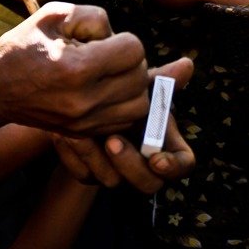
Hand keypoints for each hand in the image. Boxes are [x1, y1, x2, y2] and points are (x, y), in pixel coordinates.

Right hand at [0, 2, 150, 135]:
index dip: (124, 39)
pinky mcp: (84, 133)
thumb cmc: (23, 47)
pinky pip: (125, 121)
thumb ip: (93, 17)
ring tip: (112, 74)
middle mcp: (85, 100)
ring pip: (140, 104)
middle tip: (110, 55)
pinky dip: (124, 105)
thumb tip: (117, 36)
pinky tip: (106, 91)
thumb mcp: (53, 15)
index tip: (106, 40)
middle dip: (131, 61)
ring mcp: (85, 121)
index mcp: (77, 67)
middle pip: (140, 78)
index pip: (134, 50)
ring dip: (133, 85)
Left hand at [51, 60, 195, 193]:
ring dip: (96, 157)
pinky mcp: (89, 173)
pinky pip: (82, 173)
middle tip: (112, 141)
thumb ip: (163, 79)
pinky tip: (62, 133)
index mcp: (164, 145)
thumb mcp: (141, 85)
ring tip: (82, 133)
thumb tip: (186, 64)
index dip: (173, 165)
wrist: (87, 99)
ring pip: (111, 181)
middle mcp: (144, 165)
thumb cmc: (125, 91)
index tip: (157, 159)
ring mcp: (116, 172)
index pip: (182, 164)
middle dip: (131, 164)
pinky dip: (72, 155)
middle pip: (149, 183)